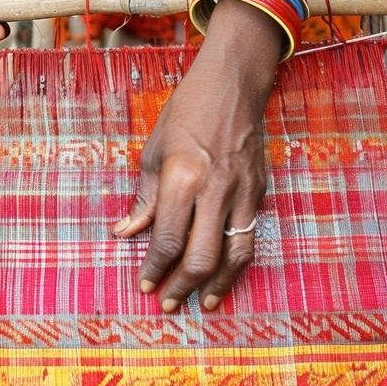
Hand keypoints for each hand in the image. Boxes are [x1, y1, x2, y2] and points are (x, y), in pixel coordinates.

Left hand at [113, 1, 282, 311]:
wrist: (235, 83)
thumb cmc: (188, 109)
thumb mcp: (155, 148)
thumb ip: (145, 196)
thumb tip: (126, 233)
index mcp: (182, 176)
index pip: (167, 238)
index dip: (155, 268)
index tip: (145, 284)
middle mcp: (215, 188)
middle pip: (202, 256)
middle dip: (183, 286)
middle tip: (168, 301)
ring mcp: (243, 191)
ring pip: (234, 254)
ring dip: (217, 284)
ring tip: (204, 302)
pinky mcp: (260, 190)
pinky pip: (250, 235)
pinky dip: (236, 261)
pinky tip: (226, 274)